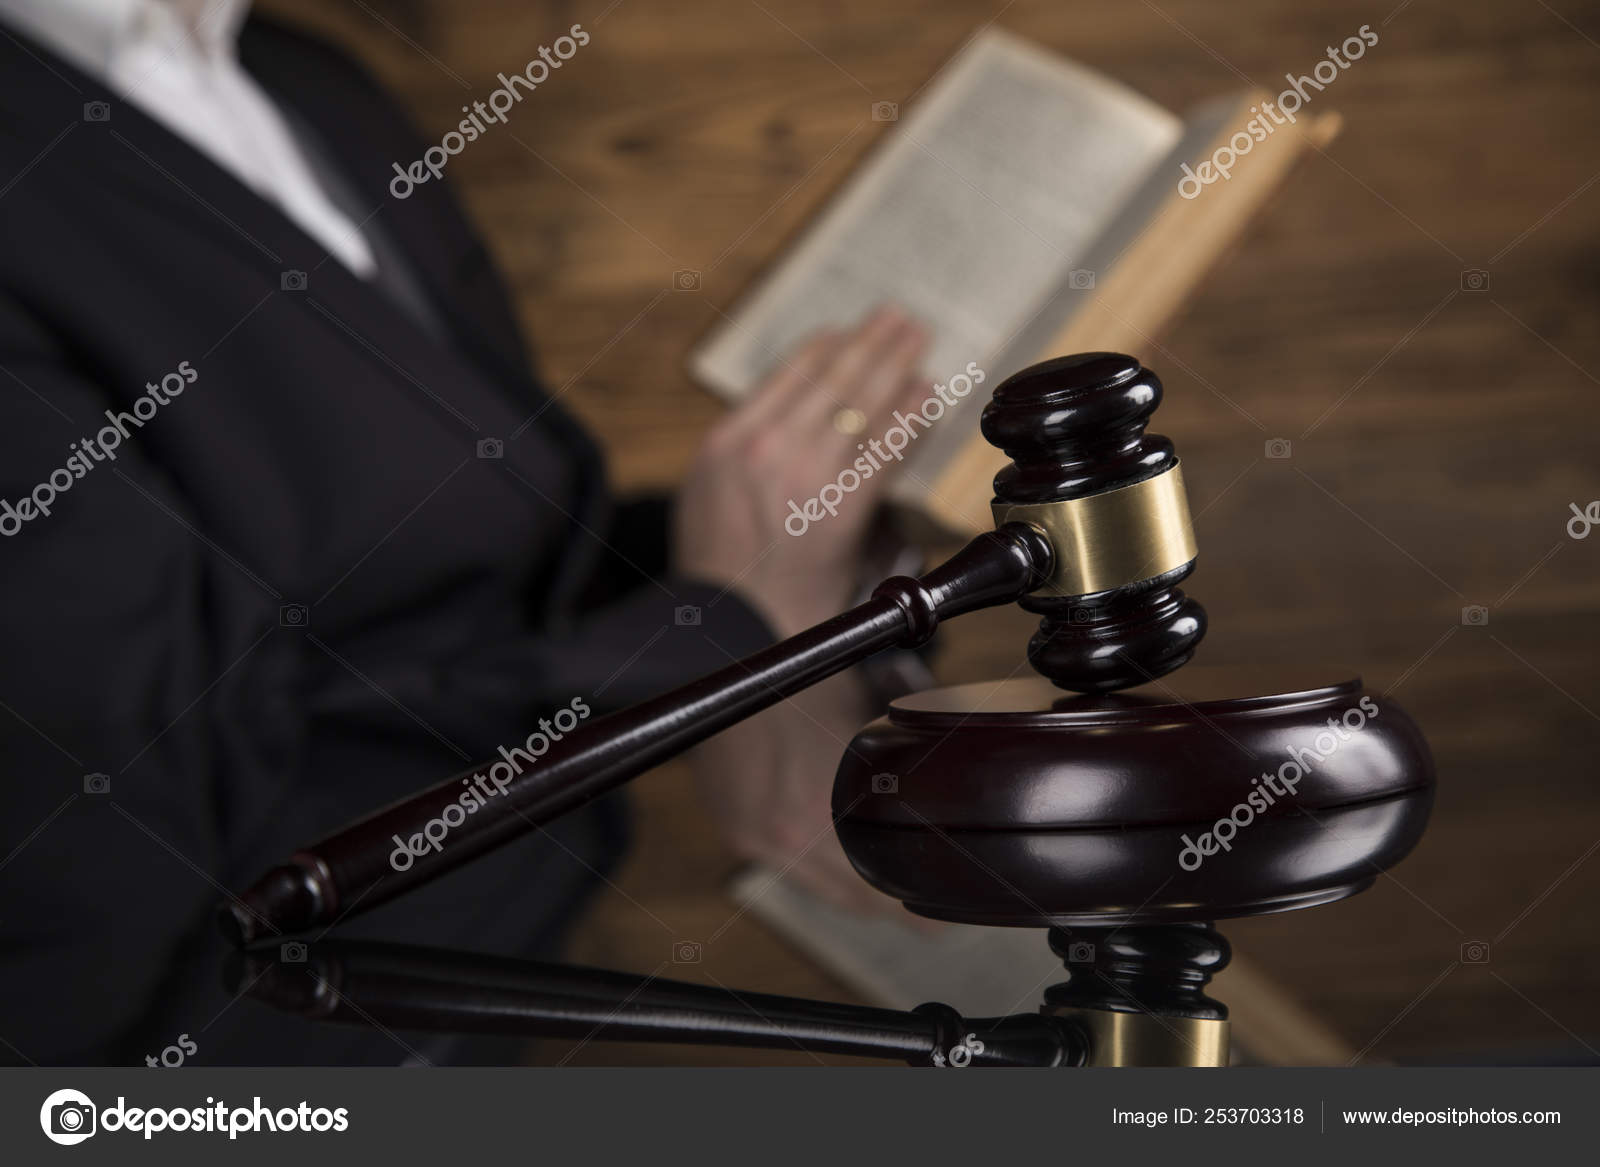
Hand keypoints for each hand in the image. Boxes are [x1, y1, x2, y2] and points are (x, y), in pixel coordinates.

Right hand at [674, 304, 931, 636]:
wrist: (740, 627)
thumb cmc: (723, 568)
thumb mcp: (708, 492)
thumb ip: (746, 445)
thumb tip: (794, 410)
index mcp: (728, 440)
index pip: (788, 373)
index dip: (828, 346)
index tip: (849, 331)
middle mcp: (766, 448)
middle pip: (831, 378)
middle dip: (872, 342)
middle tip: (900, 319)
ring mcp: (806, 475)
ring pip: (861, 403)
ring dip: (896, 365)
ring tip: (918, 341)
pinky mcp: (844, 506)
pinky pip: (886, 447)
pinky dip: (910, 415)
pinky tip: (927, 395)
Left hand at [675, 305, 934, 913]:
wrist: (683, 691)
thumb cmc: (779, 696)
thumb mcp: (862, 678)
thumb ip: (916, 679)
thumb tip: (956, 795)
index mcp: (816, 527)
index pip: (879, 440)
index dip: (912, 408)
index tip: (938, 381)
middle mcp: (772, 486)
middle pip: (841, 399)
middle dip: (881, 360)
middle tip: (911, 327)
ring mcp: (735, 468)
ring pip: (802, 389)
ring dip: (844, 355)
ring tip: (881, 324)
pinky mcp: (711, 466)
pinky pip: (764, 397)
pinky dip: (798, 371)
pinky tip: (820, 352)